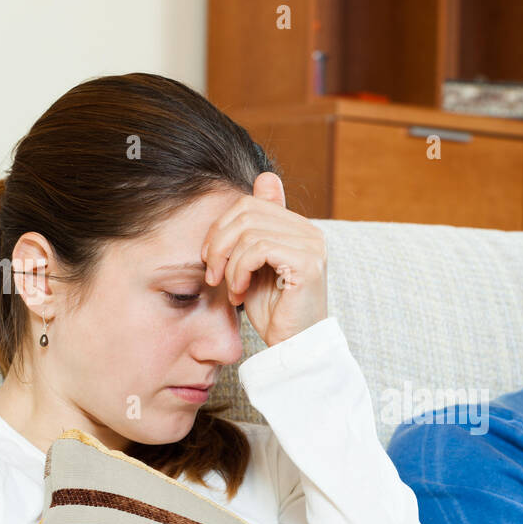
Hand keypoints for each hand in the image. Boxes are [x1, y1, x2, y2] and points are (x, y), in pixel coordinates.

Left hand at [200, 172, 327, 347]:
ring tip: (230, 288)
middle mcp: (310, 231)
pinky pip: (259, 249)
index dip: (221, 226)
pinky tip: (239, 292)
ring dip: (228, 263)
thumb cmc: (273, 310)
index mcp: (298, 227)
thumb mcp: (255, 263)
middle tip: (213, 274)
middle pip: (246, 211)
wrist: (292, 346)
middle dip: (219, 243)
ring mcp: (311, 246)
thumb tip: (266, 177)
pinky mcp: (307, 263)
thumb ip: (255, 228)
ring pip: (249, 231)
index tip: (211, 258)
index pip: (250, 203)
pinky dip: (239, 271)